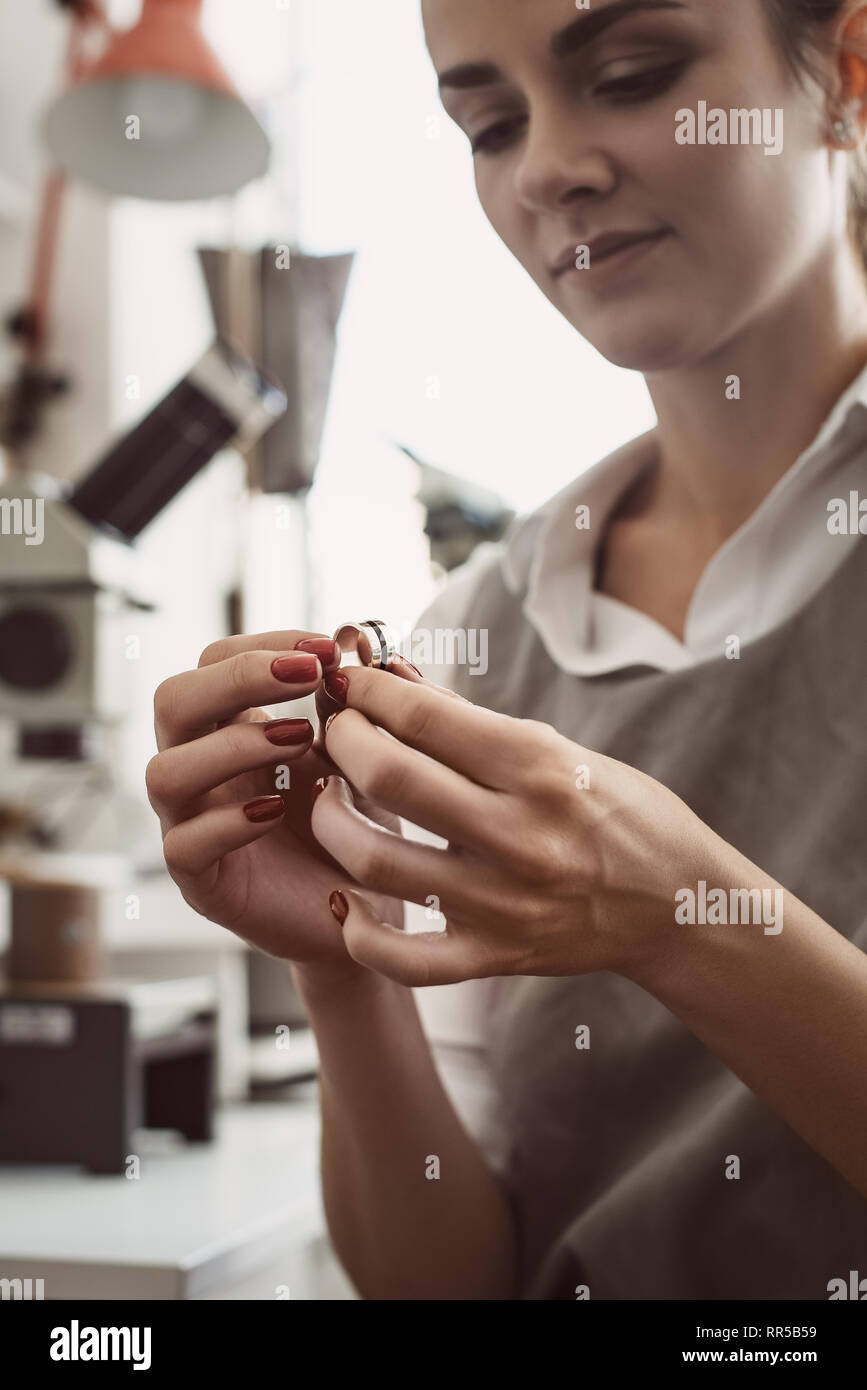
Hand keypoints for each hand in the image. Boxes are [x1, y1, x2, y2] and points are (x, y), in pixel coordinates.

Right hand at [146, 631, 417, 979]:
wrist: (370, 913)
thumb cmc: (359, 828)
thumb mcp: (366, 755)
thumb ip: (356, 704)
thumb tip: (359, 638)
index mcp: (233, 729)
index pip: (215, 662)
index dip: (265, 644)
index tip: (327, 647)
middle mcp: (204, 770)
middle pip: (172, 701)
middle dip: (237, 678)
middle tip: (308, 676)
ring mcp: (194, 824)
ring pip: (165, 771)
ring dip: (232, 745)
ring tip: (298, 741)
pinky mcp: (203, 881)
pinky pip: (185, 844)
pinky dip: (228, 821)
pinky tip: (277, 811)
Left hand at [311, 666, 720, 985]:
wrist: (679, 905)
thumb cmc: (619, 811)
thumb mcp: (560, 751)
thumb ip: (470, 723)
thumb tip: (394, 678)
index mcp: (542, 770)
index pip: (424, 718)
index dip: (369, 691)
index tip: (349, 682)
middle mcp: (521, 836)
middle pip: (389, 777)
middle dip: (343, 741)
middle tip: (336, 731)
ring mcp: (505, 904)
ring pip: (377, 862)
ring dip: (332, 821)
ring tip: (331, 798)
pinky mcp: (495, 956)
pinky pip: (404, 958)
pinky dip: (361, 930)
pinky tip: (347, 896)